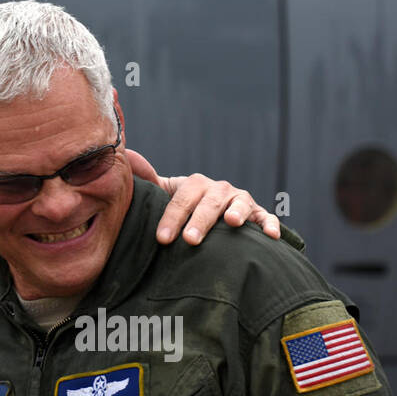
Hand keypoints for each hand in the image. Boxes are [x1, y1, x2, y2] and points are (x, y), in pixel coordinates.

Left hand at [125, 148, 281, 244]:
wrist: (210, 212)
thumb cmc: (183, 207)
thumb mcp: (164, 193)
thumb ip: (148, 179)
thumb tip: (126, 155)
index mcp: (195, 185)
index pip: (181, 199)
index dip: (171, 217)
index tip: (162, 238)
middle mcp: (219, 190)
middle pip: (209, 203)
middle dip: (199, 220)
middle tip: (190, 240)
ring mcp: (240, 201)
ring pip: (240, 205)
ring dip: (237, 213)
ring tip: (232, 223)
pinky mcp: (258, 215)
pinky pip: (266, 217)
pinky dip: (270, 224)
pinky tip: (270, 236)